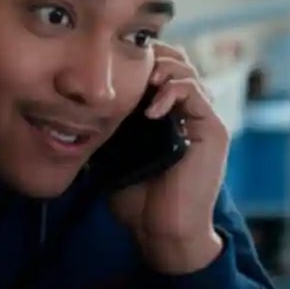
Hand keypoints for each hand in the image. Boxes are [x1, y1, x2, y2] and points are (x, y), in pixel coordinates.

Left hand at [109, 43, 227, 274]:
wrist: (161, 232)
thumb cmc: (138, 200)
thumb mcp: (113, 154)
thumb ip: (107, 128)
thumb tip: (76, 107)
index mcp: (167, 114)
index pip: (159, 68)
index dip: (139, 60)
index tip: (112, 65)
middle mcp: (188, 112)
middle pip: (176, 60)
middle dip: (151, 56)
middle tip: (127, 66)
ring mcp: (203, 119)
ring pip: (187, 70)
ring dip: (161, 69)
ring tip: (141, 83)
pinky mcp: (213, 130)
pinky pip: (196, 92)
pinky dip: (173, 91)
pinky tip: (152, 110)